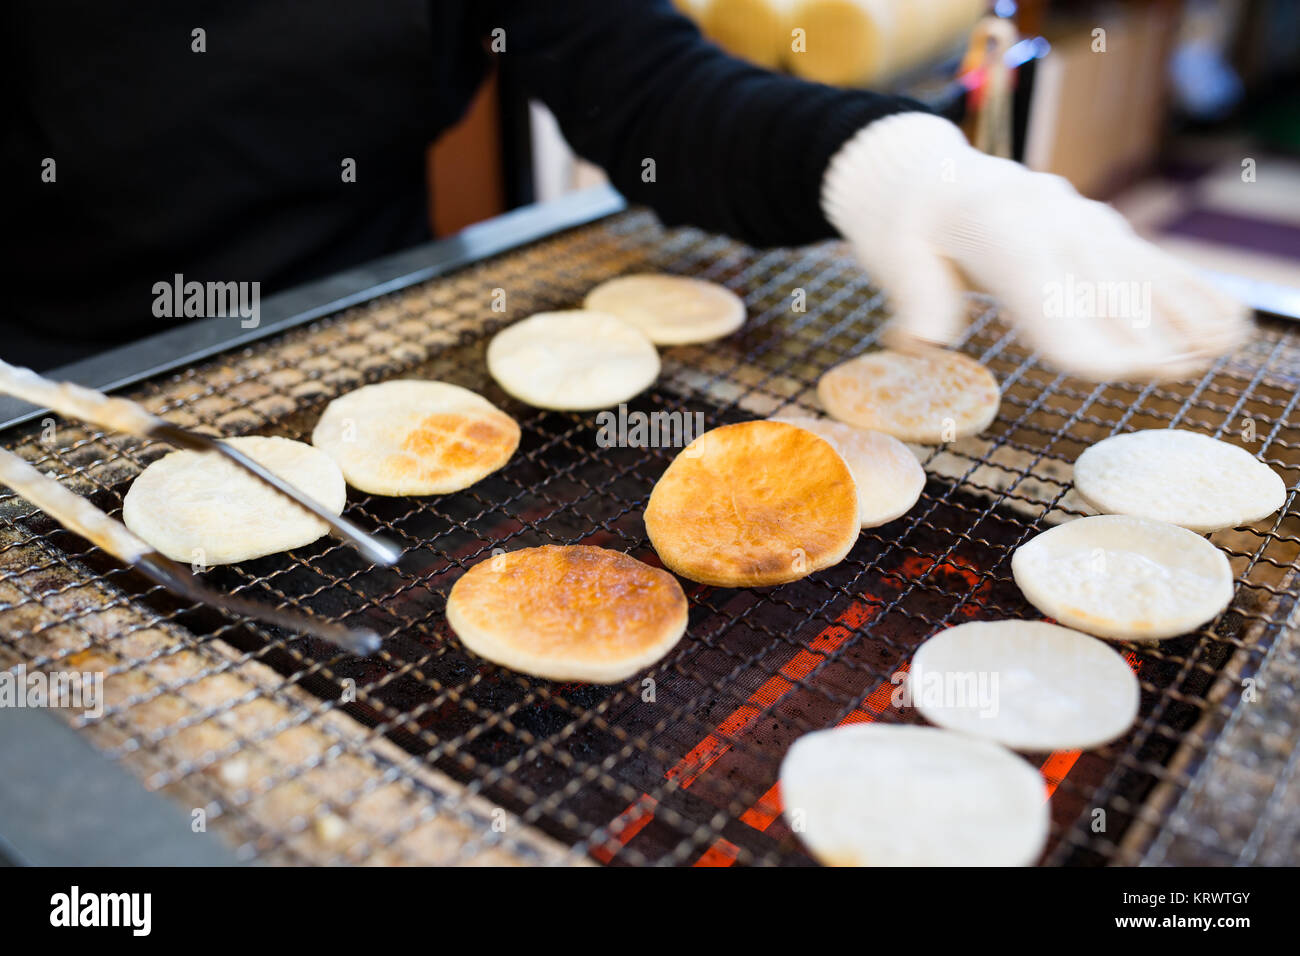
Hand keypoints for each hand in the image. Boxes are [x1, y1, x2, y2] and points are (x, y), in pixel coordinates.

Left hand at [823, 113, 1251, 380]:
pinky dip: (1189, 291)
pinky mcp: (1099, 231)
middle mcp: (1050, 221)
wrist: (928, 177)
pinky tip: (1227, 321)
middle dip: (1137, 328)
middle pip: (1099, 284)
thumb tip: (922, 340)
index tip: (1106, 370)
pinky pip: (1150, 262)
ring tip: (1216, 347)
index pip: (1043, 290)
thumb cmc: (907, 226)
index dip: (1074, 334)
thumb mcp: (892, 257)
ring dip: (1179, 310)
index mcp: (998, 229)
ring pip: (1138, 271)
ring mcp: (1082, 223)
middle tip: (1170, 370)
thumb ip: (916, 299)